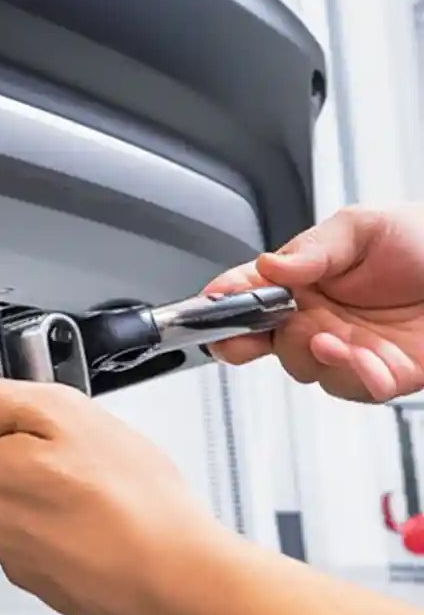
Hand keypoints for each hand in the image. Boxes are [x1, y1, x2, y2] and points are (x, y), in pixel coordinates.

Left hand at [0, 376, 229, 614]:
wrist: (176, 574)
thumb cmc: (129, 496)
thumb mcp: (55, 410)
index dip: (13, 425)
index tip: (48, 431)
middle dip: (34, 459)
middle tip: (82, 459)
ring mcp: (16, 559)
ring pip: (26, 507)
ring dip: (56, 495)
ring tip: (101, 493)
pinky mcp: (46, 584)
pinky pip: (50, 541)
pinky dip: (73, 530)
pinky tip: (106, 523)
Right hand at [204, 204, 423, 401]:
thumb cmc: (422, 240)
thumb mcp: (361, 227)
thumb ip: (311, 250)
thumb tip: (268, 268)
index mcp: (300, 281)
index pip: (245, 294)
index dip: (221, 304)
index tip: (211, 306)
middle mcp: (316, 317)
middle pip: (263, 341)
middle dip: (258, 340)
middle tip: (273, 327)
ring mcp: (347, 349)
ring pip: (305, 369)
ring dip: (314, 358)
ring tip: (335, 339)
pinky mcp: (383, 374)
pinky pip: (355, 387)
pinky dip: (356, 377)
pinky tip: (366, 357)